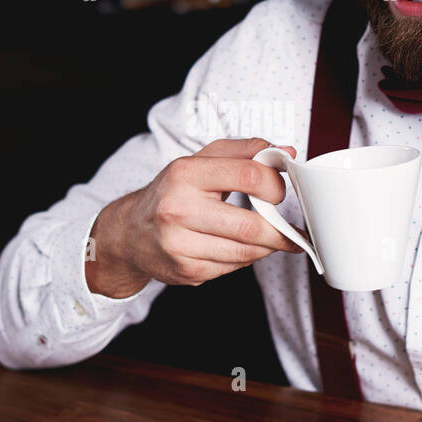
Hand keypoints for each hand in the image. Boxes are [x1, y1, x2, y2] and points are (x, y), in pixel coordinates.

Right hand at [86, 137, 303, 296]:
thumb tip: (286, 151)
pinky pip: (233, 268)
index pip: (249, 176)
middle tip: (291, 229)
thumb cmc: (173, 192)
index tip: (282, 191)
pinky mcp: (186, 271)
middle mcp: (178, 209)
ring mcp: (180, 244)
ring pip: (245, 252)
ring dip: (268, 247)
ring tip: (274, 238)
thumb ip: (243, 152)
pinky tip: (243, 248)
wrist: (130, 233)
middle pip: (250, 225)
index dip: (276, 185)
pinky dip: (246, 258)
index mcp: (185, 173)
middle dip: (280, 230)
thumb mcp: (199, 161)